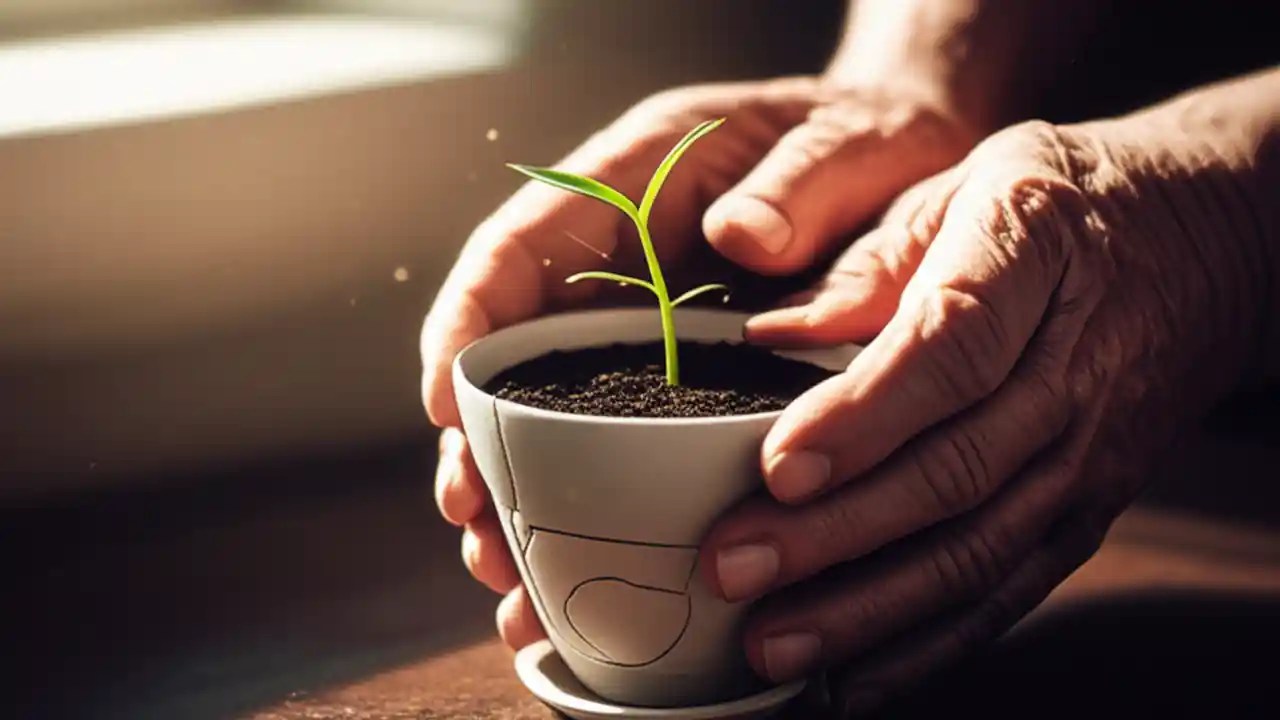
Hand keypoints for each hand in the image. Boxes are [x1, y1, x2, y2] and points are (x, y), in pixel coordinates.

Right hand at [423, 77, 976, 647]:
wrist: (909, 170)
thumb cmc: (867, 140)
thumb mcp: (849, 141)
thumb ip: (799, 184)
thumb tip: (741, 238)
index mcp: (637, 179)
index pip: (521, 245)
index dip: (468, 322)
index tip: (444, 402)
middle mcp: (621, 260)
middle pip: (513, 348)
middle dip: (478, 438)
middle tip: (471, 521)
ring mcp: (646, 323)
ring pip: (552, 410)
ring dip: (521, 494)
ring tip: (508, 578)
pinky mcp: (682, 378)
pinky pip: (619, 441)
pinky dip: (592, 506)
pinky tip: (577, 572)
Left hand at [698, 110, 1271, 712]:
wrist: (1207, 237)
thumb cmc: (1059, 202)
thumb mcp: (962, 184)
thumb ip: (864, 260)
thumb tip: (766, 336)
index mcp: (1034, 251)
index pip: (951, 347)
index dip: (865, 416)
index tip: (778, 465)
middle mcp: (1071, 365)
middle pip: (956, 468)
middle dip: (836, 533)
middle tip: (733, 567)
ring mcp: (1089, 448)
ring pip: (981, 547)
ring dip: (870, 607)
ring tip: (772, 642)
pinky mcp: (1090, 505)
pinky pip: (1012, 587)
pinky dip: (933, 642)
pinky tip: (857, 679)